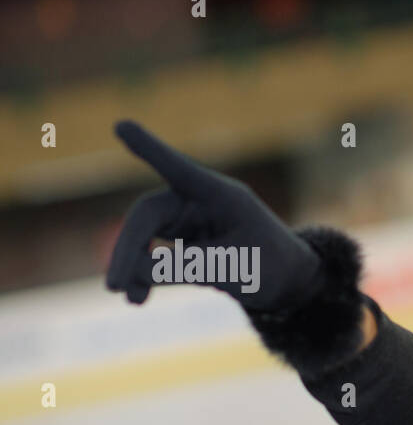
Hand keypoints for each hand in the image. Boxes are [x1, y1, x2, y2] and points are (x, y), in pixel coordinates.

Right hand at [106, 120, 321, 311]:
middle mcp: (198, 201)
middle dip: (127, 249)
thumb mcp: (235, 270)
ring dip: (132, 266)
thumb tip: (132, 271)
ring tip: (130, 299)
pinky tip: (137, 298)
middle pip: (147, 216)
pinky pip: (153, 255)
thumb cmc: (271, 266)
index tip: (121, 126)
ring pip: (144, 236)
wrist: (287, 281)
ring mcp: (187, 220)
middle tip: (112, 285)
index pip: (179, 169)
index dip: (149, 149)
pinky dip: (145, 276)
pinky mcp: (183, 241)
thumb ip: (188, 267)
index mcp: (220, 195)